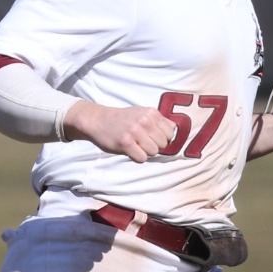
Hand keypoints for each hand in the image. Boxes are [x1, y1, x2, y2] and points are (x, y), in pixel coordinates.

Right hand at [63, 100, 178, 162]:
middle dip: (154, 146)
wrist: (98, 120)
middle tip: (141, 142)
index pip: (170, 133)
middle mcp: (144, 121)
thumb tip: (174, 129)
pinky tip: (129, 150)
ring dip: (145, 152)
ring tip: (135, 145)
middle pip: (163, 144)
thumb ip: (158, 120)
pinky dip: (137, 157)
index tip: (152, 137)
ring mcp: (135, 132)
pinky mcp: (125, 143)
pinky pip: (142, 158)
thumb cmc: (122, 118)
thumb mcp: (142, 113)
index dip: (163, 138)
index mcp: (151, 113)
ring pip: (153, 152)